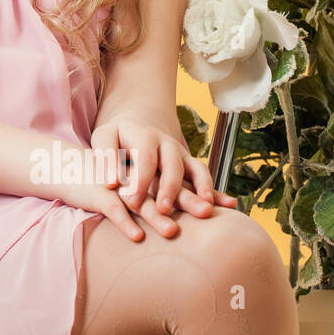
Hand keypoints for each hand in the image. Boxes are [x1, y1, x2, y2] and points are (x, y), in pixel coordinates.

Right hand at [59, 174, 237, 242]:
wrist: (68, 165)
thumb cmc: (110, 178)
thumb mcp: (139, 180)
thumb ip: (167, 187)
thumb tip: (211, 204)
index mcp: (149, 168)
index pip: (181, 177)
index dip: (202, 189)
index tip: (226, 205)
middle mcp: (136, 172)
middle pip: (164, 185)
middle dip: (185, 199)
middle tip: (206, 213)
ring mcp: (117, 182)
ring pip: (140, 199)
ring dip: (156, 215)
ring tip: (172, 230)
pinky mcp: (97, 191)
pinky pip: (112, 208)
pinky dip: (125, 222)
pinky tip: (137, 236)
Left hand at [89, 118, 236, 218]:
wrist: (138, 124)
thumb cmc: (116, 137)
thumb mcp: (105, 138)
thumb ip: (106, 159)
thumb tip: (111, 183)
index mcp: (145, 136)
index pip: (144, 158)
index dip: (139, 180)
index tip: (131, 202)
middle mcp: (168, 145)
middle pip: (173, 165)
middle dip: (170, 188)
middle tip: (163, 210)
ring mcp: (182, 155)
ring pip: (196, 170)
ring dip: (201, 189)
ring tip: (205, 209)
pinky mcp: (190, 165)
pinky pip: (206, 178)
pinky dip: (216, 190)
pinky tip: (229, 205)